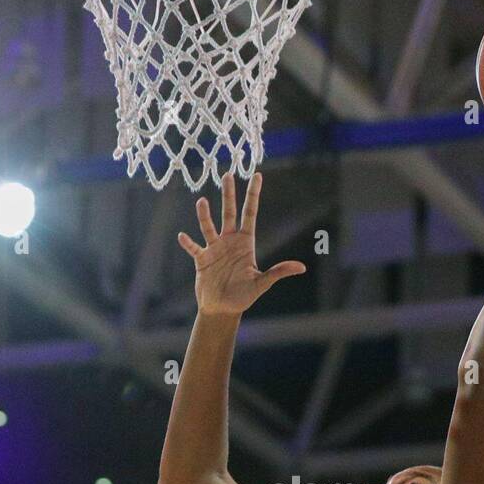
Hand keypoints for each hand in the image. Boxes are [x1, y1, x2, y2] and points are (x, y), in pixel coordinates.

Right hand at [178, 172, 306, 315]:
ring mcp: (214, 249)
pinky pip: (193, 248)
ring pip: (208, 226)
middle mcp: (229, 241)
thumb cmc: (244, 297)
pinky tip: (182, 236)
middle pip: (229, 213)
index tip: (256, 175)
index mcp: (245, 243)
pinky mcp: (201, 259)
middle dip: (229, 194)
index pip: (250, 213)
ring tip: (201, 201)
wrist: (223, 309)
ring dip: (204, 215)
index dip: (253, 195)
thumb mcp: (262, 283)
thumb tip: (301, 268)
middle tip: (227, 174)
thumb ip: (278, 272)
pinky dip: (188, 243)